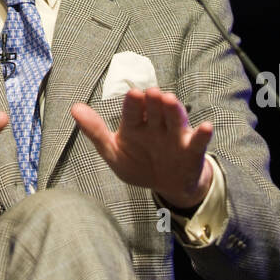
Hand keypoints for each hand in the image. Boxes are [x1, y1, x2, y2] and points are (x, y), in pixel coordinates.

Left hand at [70, 88, 213, 208]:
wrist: (167, 186)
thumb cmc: (138, 163)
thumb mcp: (112, 151)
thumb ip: (95, 131)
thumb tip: (74, 108)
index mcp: (136, 125)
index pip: (133, 112)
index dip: (133, 104)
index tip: (133, 94)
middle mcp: (156, 126)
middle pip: (156, 111)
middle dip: (154, 102)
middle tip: (152, 93)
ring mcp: (175, 136)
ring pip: (175, 120)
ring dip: (174, 110)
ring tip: (171, 100)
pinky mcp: (191, 151)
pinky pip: (198, 142)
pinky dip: (202, 134)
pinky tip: (206, 127)